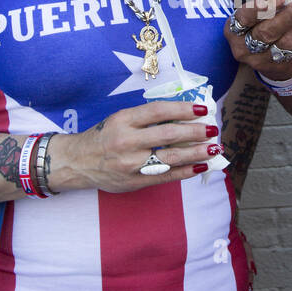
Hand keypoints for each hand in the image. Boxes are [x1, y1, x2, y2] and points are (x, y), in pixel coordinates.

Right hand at [50, 101, 220, 193]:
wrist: (77, 162)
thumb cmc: (103, 137)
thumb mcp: (119, 119)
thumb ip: (145, 118)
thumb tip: (182, 115)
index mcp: (123, 120)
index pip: (158, 111)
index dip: (183, 109)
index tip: (202, 108)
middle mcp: (127, 141)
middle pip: (168, 135)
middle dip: (195, 132)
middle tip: (214, 129)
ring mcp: (131, 164)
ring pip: (171, 157)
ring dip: (197, 152)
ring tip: (214, 148)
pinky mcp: (135, 181)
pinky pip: (166, 176)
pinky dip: (186, 171)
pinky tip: (201, 166)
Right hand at [225, 0, 291, 80]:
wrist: (262, 58)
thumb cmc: (256, 26)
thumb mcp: (251, 15)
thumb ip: (266, 2)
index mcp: (234, 31)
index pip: (244, 18)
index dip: (261, 8)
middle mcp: (246, 48)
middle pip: (267, 33)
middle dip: (289, 17)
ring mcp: (266, 60)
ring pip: (287, 42)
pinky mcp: (285, 65)